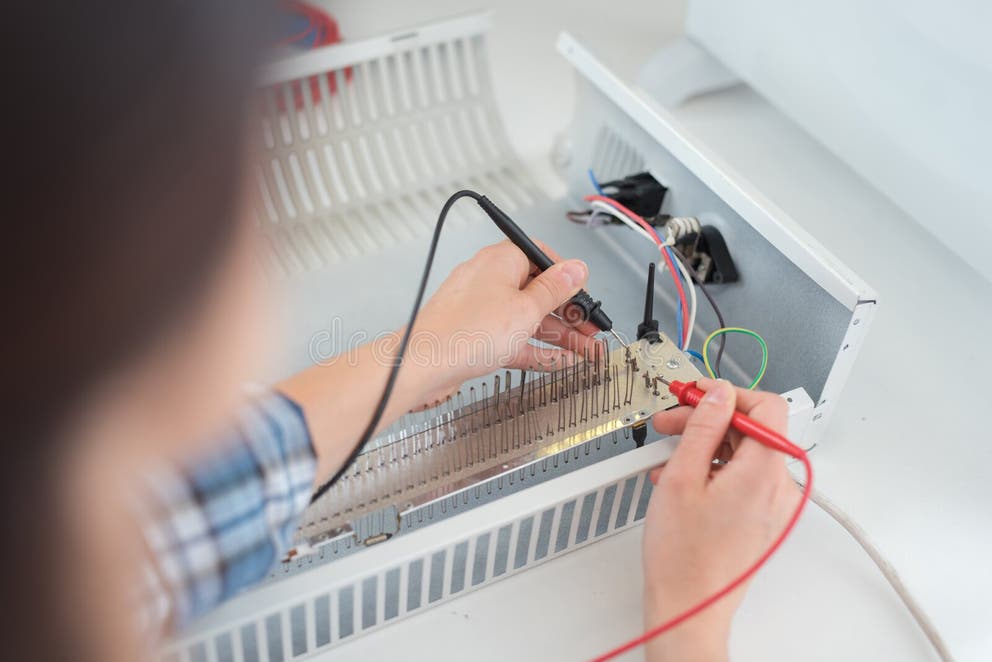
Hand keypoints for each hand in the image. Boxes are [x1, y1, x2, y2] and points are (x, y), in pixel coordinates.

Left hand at [280, 238, 604, 483]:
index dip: (569, 277)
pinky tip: (558, 361)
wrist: (423, 365)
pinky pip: (514, 338)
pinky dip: (536, 348)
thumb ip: (555, 289)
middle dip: (570, 313)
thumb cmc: (464, 332)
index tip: (587, 295)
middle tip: (593, 330)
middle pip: (539, 291)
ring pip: (529, 318)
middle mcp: (489, 280)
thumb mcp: (526, 309)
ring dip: (559, 335)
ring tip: (586, 351)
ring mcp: (481, 309)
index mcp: (500, 261)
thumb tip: (576, 268)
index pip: (543, 257)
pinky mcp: (476, 336)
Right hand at [641, 379, 798, 661]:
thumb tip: (718, 394)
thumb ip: (703, 427)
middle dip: (710, 420)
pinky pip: (743, 479)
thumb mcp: (682, 476)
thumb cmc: (683, 556)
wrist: (688, 608)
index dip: (730, 394)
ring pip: (744, 455)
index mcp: (764, 472)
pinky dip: (713, 471)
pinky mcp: (762, 520)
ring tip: (668, 457)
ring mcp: (773, 506)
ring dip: (707, 446)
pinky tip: (681, 480)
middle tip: (672, 421)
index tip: (699, 394)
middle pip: (753, 430)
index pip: (767, 407)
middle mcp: (779, 488)